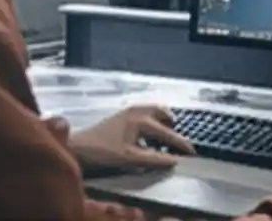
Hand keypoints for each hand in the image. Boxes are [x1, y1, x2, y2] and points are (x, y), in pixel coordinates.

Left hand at [67, 105, 195, 172]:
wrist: (78, 146)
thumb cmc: (104, 152)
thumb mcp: (130, 158)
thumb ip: (153, 159)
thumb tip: (174, 161)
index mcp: (141, 120)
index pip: (167, 132)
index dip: (180, 143)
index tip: (192, 151)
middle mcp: (137, 111)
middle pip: (162, 111)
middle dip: (171, 124)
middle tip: (175, 139)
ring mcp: (128, 111)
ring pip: (153, 110)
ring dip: (161, 121)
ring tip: (162, 136)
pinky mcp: (122, 114)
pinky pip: (144, 112)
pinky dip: (151, 120)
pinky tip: (145, 135)